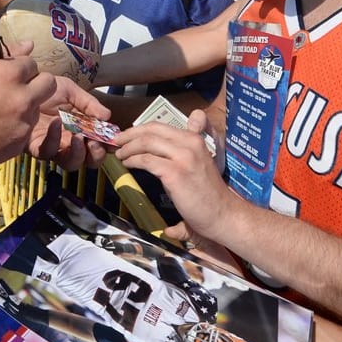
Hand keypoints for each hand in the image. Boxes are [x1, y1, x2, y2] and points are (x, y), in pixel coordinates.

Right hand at [0, 41, 56, 170]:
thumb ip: (4, 51)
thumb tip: (30, 44)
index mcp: (12, 73)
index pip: (34, 64)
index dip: (22, 69)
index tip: (10, 75)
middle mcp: (23, 97)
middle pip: (49, 85)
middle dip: (37, 84)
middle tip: (19, 90)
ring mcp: (22, 123)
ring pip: (37, 109)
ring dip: (26, 108)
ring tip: (0, 112)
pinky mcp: (19, 144)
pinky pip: (26, 132)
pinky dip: (16, 130)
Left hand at [30, 75, 110, 169]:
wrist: (23, 87)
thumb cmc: (47, 90)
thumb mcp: (71, 92)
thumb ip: (89, 104)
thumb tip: (107, 116)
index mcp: (81, 130)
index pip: (99, 145)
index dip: (108, 146)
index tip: (114, 138)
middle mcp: (69, 142)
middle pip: (88, 161)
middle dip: (96, 155)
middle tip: (95, 142)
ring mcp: (54, 146)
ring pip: (70, 163)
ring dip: (78, 153)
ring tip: (79, 136)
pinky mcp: (36, 146)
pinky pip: (48, 151)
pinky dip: (55, 138)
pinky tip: (57, 123)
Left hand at [114, 109, 230, 242]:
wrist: (223, 215)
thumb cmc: (208, 195)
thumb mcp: (197, 165)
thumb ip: (183, 153)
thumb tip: (165, 154)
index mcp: (194, 139)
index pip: (161, 126)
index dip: (140, 129)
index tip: (128, 136)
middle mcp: (190, 143)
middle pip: (151, 129)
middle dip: (129, 134)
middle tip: (117, 142)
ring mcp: (183, 157)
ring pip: (146, 142)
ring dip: (128, 147)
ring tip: (119, 154)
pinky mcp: (175, 173)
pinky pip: (146, 160)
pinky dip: (132, 160)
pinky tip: (127, 164)